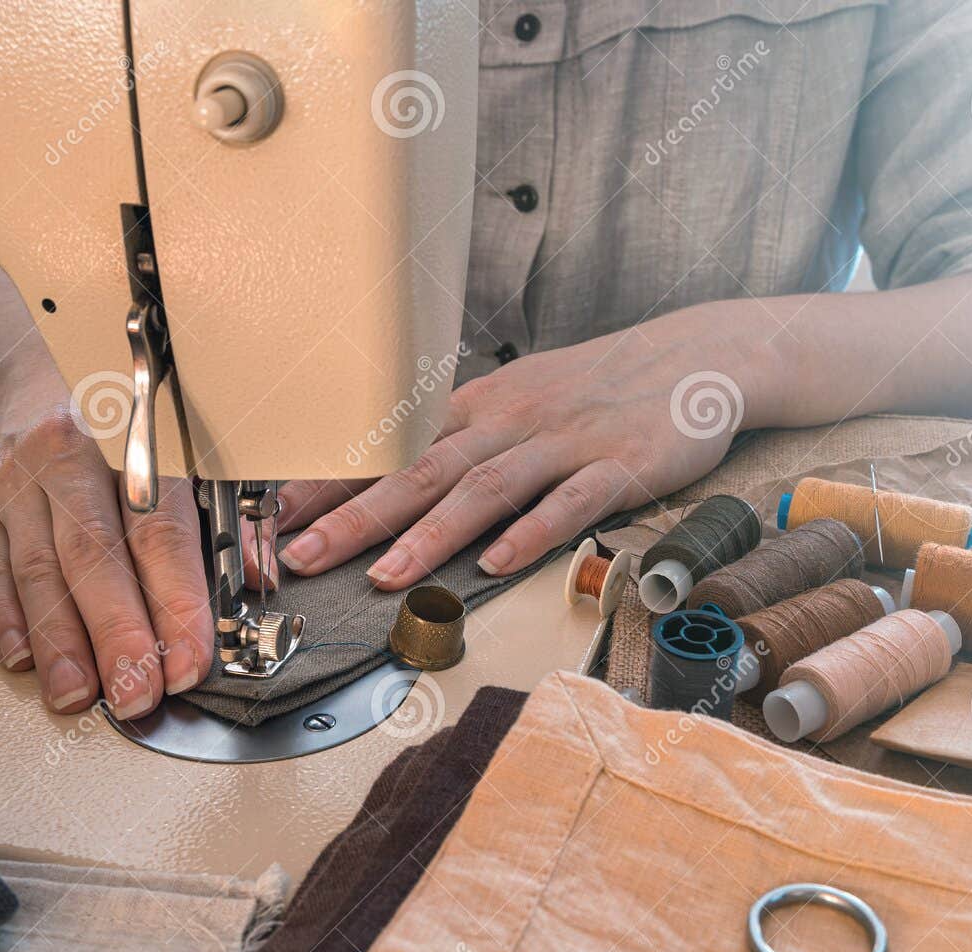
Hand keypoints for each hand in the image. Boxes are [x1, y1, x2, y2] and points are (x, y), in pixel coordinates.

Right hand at [0, 367, 216, 717]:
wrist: (37, 374)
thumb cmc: (127, 425)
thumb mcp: (185, 449)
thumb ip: (220, 518)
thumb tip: (256, 583)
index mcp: (137, 441)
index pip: (161, 534)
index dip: (176, 604)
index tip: (189, 663)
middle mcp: (70, 457)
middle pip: (95, 557)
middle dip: (118, 636)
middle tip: (136, 695)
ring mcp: (16, 481)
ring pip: (37, 570)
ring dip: (60, 642)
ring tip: (79, 695)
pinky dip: (6, 620)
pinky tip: (26, 662)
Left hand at [273, 306, 751, 588]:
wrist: (697, 356)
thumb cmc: (602, 387)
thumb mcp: (522, 401)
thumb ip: (466, 442)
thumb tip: (399, 486)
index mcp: (482, 407)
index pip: (393, 446)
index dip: (331, 482)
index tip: (274, 517)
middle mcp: (512, 419)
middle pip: (423, 469)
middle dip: (356, 515)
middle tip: (302, 555)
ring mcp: (565, 441)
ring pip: (486, 487)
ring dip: (431, 533)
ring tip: (386, 575)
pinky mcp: (620, 465)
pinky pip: (571, 501)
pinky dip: (532, 531)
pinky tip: (498, 564)